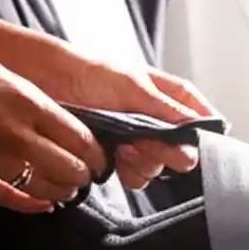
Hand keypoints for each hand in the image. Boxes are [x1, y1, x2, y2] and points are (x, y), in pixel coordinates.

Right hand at [0, 36, 107, 212]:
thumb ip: (26, 97)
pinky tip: (41, 206)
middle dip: (83, 175)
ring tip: (66, 190)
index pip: (80, 137)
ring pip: (46, 189)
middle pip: (70, 167)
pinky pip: (8, 200)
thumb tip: (51, 117)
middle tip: (85, 176)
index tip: (97, 156)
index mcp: (25, 99)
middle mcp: (14, 132)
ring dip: (61, 192)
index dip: (94, 152)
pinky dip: (31, 206)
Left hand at [10, 39, 219, 189]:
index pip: (201, 119)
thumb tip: (200, 128)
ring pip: (159, 166)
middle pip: (181, 150)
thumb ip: (168, 110)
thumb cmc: (89, 74)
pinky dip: (129, 172)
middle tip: (144, 142)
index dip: (198, 132)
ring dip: (145, 163)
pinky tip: (116, 159)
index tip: (190, 138)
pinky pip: (136, 175)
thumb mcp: (134, 87)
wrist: (47, 83)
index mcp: (169, 96)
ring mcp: (138, 139)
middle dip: (165, 151)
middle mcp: (157, 120)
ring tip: (124, 149)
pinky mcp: (117, 155)